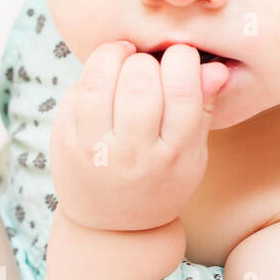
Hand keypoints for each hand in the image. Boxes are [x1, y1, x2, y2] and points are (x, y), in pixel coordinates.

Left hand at [48, 40, 228, 232]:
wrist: (113, 225)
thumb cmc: (159, 178)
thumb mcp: (192, 153)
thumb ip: (202, 108)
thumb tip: (215, 67)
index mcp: (173, 153)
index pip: (182, 88)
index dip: (182, 58)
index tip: (179, 59)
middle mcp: (132, 153)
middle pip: (139, 79)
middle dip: (145, 59)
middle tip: (147, 65)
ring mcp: (94, 149)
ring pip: (98, 80)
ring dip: (112, 55)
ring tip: (122, 57)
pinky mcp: (64, 142)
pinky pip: (74, 90)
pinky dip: (91, 75)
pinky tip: (103, 81)